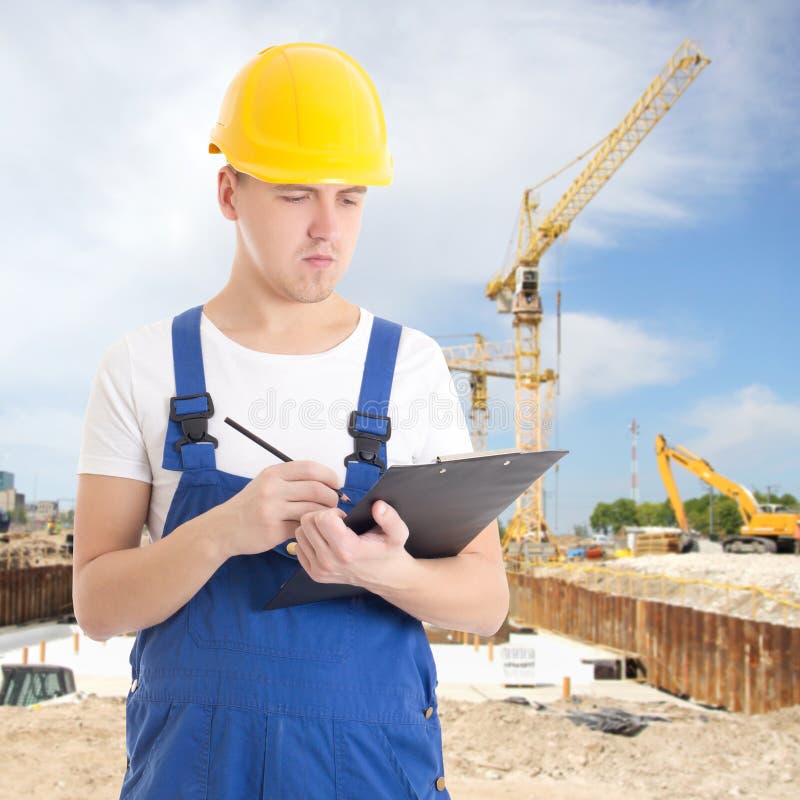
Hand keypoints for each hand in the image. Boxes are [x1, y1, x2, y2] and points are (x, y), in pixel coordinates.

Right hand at [214, 461, 340, 558]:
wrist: (223, 528)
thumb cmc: (249, 505)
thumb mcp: (266, 483)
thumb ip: (292, 481)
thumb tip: (327, 483)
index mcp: (274, 473)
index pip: (311, 469)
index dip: (329, 476)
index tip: (337, 484)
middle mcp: (272, 488)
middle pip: (316, 489)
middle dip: (332, 498)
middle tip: (335, 504)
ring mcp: (272, 510)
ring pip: (312, 509)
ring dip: (325, 515)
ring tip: (326, 517)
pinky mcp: (273, 530)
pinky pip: (301, 527)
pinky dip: (310, 528)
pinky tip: (310, 528)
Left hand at [294, 500, 413, 588]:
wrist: (386, 578)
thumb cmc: (389, 551)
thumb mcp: (398, 533)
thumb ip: (390, 518)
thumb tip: (377, 506)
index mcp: (347, 550)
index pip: (322, 518)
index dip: (333, 512)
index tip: (344, 518)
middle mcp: (330, 562)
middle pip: (307, 523)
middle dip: (321, 516)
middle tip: (337, 523)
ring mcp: (320, 570)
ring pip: (299, 533)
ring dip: (314, 528)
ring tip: (332, 532)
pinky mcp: (315, 574)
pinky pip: (298, 547)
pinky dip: (310, 540)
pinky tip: (326, 542)